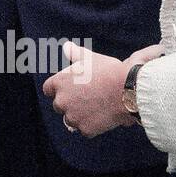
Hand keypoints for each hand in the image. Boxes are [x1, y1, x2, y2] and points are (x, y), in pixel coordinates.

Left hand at [42, 42, 164, 137]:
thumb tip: (66, 47)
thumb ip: (74, 53)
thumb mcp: (89, 58)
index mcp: (58, 83)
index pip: (48, 89)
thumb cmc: (108, 71)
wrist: (127, 90)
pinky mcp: (85, 129)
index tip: (70, 89)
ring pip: (71, 120)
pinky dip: (92, 126)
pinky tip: (102, 117)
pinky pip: (85, 130)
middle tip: (86, 98)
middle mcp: (61, 101)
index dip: (59, 89)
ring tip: (95, 108)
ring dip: (79, 116)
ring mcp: (73, 117)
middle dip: (69, 103)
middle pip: (59, 105)